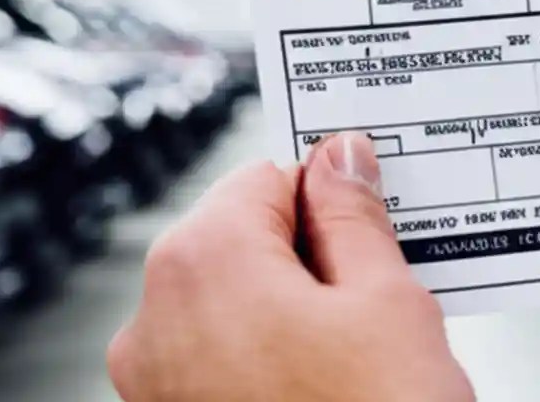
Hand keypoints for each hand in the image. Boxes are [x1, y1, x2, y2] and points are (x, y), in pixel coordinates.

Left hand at [107, 133, 472, 401]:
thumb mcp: (386, 301)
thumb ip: (353, 215)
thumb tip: (340, 159)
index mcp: (202, 262)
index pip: (267, 177)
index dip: (331, 192)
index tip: (371, 215)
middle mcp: (155, 320)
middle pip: (242, 240)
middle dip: (313, 255)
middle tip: (380, 292)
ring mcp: (153, 382)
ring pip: (232, 302)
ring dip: (293, 307)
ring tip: (359, 351)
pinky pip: (218, 356)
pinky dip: (267, 354)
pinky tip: (327, 383)